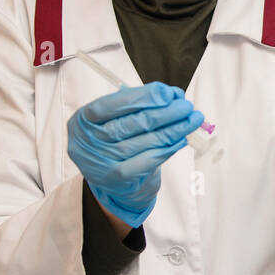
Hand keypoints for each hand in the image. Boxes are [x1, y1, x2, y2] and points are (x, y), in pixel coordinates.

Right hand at [66, 81, 202, 227]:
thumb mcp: (115, 119)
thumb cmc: (116, 141)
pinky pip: (148, 160)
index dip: (141, 97)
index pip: (111, 105)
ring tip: (192, 119)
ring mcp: (101, 162)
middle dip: (164, 112)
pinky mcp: (117, 179)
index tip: (167, 92)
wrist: (112, 183)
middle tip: (186, 105)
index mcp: (82, 121)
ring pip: (143, 142)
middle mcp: (87, 142)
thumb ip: (138, 105)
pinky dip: (167, 149)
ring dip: (173, 129)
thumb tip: (171, 95)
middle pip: (131, 123)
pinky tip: (181, 139)